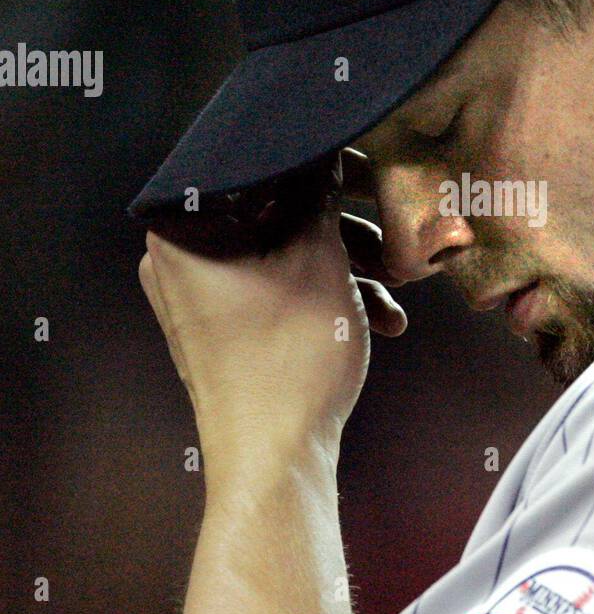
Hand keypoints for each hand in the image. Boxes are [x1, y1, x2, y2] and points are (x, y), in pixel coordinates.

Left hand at [138, 150, 404, 466]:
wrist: (275, 460)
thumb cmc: (288, 361)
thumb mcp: (319, 260)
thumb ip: (319, 194)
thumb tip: (325, 153)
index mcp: (182, 228)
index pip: (255, 164)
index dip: (320, 160)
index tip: (364, 166)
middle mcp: (177, 257)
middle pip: (272, 211)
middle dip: (344, 227)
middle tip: (392, 231)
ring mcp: (198, 295)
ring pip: (283, 253)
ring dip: (346, 267)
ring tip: (396, 292)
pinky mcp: (222, 326)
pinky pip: (277, 288)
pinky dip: (324, 295)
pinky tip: (379, 319)